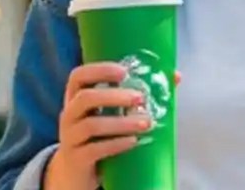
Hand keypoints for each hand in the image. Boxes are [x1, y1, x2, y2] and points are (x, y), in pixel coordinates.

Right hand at [44, 63, 180, 189]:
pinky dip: (116, 144)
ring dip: (121, 122)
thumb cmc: (98, 136)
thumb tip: (175, 77)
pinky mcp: (76, 159)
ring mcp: (70, 137)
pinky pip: (94, 149)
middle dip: (114, 96)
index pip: (78, 76)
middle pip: (85, 98)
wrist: (76, 174)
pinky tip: (133, 142)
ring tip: (146, 123)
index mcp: (76, 98)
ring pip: (91, 125)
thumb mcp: (108, 115)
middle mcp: (69, 115)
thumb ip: (135, 96)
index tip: (124, 71)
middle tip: (141, 98)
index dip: (99, 70)